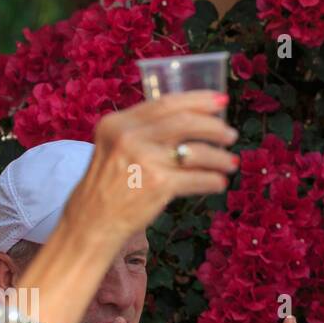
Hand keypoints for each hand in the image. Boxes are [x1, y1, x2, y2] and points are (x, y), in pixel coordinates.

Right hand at [60, 91, 238, 242]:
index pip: (166, 102)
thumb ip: (144, 130)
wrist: (92, 222)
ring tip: (230, 162)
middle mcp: (129, 137)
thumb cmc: (109, 184)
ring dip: (220, 157)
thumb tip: (195, 118)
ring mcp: (145, 160)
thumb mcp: (115, 146)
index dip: (199, 100)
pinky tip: (219, 183)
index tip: (221, 100)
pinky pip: (198, 178)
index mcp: (118, 123)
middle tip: (231, 135)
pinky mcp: (159, 185)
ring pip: (197, 151)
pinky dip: (213, 180)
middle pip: (186, 122)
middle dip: (216, 127)